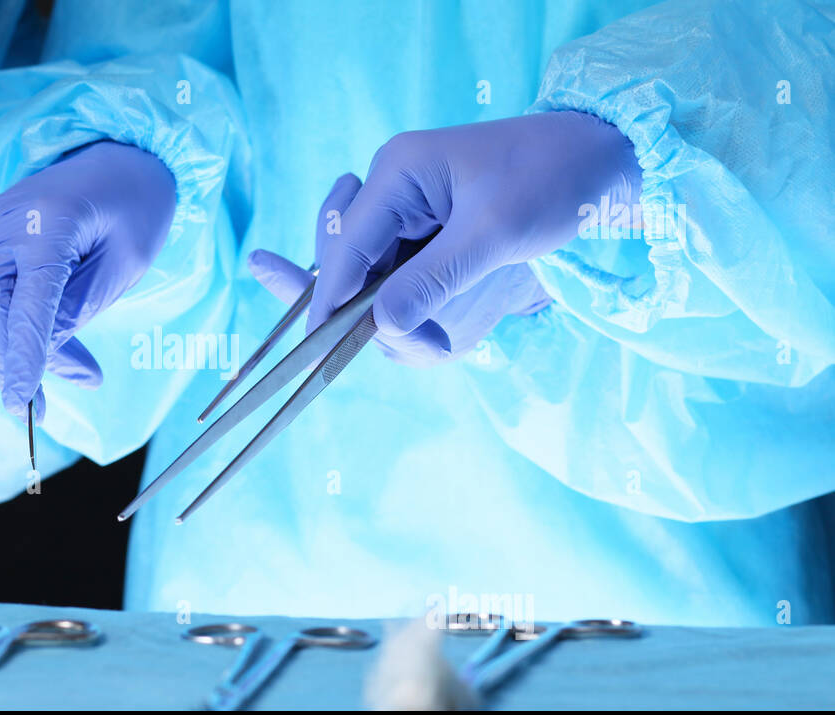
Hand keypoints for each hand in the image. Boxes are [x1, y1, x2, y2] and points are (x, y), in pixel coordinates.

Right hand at [0, 140, 175, 418]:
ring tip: (82, 370)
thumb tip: (45, 358)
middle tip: (47, 410)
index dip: (23, 361)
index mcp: (45, 223)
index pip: (26, 307)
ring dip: (26, 348)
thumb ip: (79, 310)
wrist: (122, 153)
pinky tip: (61, 335)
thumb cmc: (136, 206)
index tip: (22, 406)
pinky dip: (25, 321)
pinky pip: (2, 291)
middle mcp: (4, 222)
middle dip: (18, 365)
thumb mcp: (124, 265)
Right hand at [308, 112, 639, 359]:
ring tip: (433, 339)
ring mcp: (405, 203)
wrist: (602, 156)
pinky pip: (393, 268)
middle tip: (426, 345)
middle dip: (369, 309)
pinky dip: (406, 298)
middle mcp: (391, 184)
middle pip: (349, 259)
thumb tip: (381, 325)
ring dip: (389, 307)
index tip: (321, 349)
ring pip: (369, 269)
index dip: (332, 300)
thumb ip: (432, 281)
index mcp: (397, 172)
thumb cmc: (553, 181)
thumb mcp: (493, 235)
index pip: (346, 246)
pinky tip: (428, 322)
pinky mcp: (424, 222)